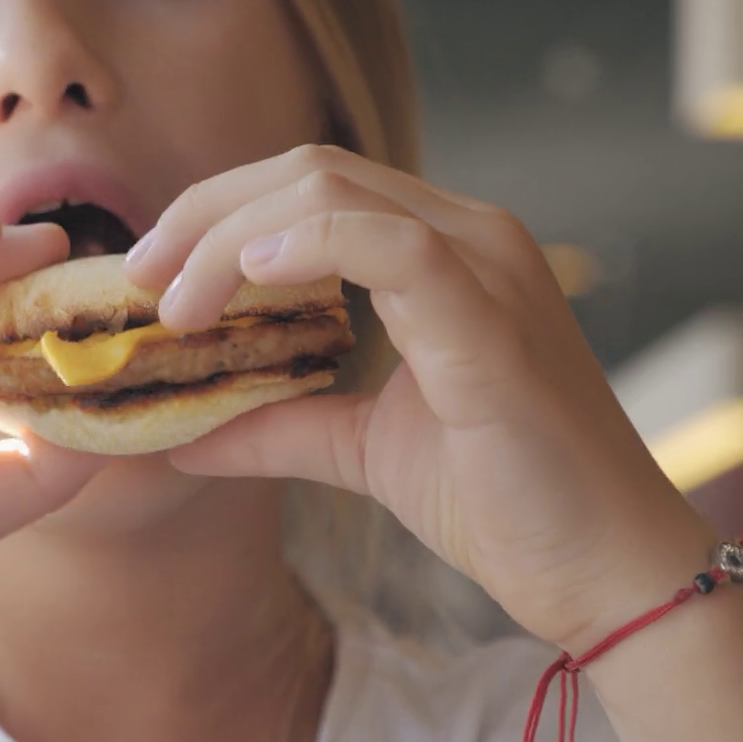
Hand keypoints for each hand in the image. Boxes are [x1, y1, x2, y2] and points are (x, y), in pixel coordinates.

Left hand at [127, 146, 716, 653]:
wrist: (605, 570)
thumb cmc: (506, 501)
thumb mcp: (364, 450)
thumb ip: (280, 424)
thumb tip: (182, 436)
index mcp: (444, 253)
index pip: (311, 189)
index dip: (215, 216)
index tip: (148, 279)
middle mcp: (471, 236)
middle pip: (308, 171)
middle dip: (203, 215)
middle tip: (136, 281)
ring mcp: (488, 267)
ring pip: (332, 192)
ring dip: (229, 236)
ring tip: (174, 303)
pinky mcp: (492, 321)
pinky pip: (390, 246)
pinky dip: (306, 246)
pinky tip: (246, 279)